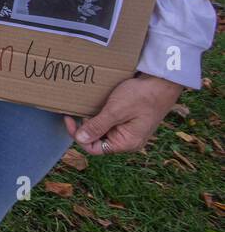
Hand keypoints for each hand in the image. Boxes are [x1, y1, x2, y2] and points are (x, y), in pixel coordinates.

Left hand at [64, 74, 182, 154]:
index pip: (94, 148)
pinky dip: (99, 115)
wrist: (162, 83)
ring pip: (102, 130)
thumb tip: (80, 139)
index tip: (69, 119)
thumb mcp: (116, 111)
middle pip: (97, 140)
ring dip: (91, 121)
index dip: (78, 136)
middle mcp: (127, 140)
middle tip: (76, 111)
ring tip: (83, 108)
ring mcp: (129, 130)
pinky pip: (109, 122)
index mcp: (126, 143)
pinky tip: (94, 105)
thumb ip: (97, 126)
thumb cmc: (141, 97)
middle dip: (84, 128)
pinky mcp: (129, 120)